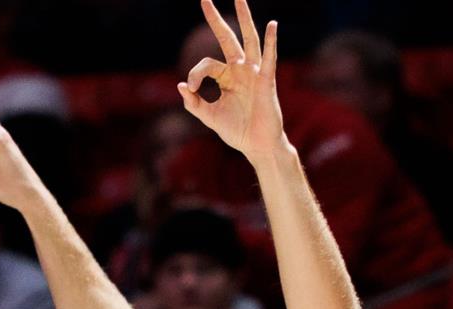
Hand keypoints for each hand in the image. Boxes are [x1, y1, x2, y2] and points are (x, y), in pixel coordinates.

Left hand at [177, 0, 285, 163]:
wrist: (257, 146)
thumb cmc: (237, 131)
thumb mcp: (209, 117)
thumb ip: (193, 103)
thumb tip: (180, 85)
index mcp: (227, 77)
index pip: (206, 65)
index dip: (195, 75)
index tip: (191, 90)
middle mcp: (241, 70)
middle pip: (228, 38)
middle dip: (216, 20)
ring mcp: (255, 73)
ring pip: (249, 40)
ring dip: (244, 19)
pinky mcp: (266, 81)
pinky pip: (269, 58)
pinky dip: (271, 41)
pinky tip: (272, 25)